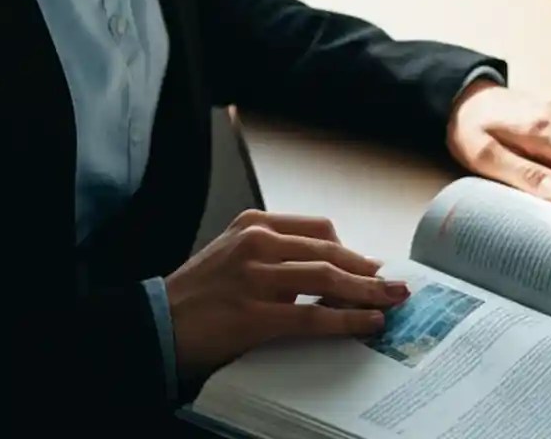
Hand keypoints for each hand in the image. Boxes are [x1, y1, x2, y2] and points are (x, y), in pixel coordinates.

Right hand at [164, 209, 408, 381]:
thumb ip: (276, 256)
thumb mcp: (234, 257)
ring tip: (393, 302)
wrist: (153, 326)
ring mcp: (254, 278)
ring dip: (368, 293)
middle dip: (369, 271)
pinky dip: (346, 320)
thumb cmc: (197, 296)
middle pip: (331, 252)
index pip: (320, 228)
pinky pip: (313, 316)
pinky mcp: (253, 315)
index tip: (372, 265)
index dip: (352, 249)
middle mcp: (257, 244)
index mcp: (254, 224)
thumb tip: (331, 270)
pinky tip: (367, 324)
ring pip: (328, 280)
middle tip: (398, 285)